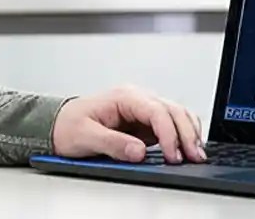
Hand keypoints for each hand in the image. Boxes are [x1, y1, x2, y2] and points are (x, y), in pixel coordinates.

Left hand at [50, 85, 205, 163]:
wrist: (58, 125)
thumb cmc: (68, 126)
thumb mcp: (85, 136)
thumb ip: (112, 143)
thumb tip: (139, 152)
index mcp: (123, 97)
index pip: (156, 111)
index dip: (169, 133)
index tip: (173, 155)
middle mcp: (136, 99)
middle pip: (172, 110)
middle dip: (187, 133)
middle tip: (195, 157)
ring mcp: (142, 110)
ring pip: (176, 115)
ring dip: (189, 133)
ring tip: (197, 155)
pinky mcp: (144, 123)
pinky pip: (171, 125)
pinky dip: (183, 135)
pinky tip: (188, 149)